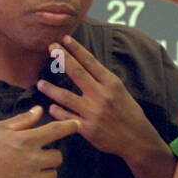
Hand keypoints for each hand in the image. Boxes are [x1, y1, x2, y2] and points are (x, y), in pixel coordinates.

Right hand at [0, 106, 79, 177]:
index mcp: (27, 140)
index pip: (57, 131)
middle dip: (49, 156)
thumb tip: (40, 110)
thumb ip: (23, 121)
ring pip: (52, 175)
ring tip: (23, 172)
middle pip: (58, 157)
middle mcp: (33, 159)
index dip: (70, 126)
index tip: (77, 125)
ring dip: (43, 173)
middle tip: (32, 158)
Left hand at [38, 35, 163, 166]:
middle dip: (62, 58)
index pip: (91, 61)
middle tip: (50, 48)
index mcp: (112, 84)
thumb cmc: (129, 113)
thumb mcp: (121, 92)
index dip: (76, 49)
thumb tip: (85, 66)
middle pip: (77, 73)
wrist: (137, 139)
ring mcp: (93, 112)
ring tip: (40, 83)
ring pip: (66, 96)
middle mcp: (102, 96)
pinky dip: (57, 111)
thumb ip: (103, 81)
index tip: (65, 38)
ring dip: (51, 89)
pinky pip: (66, 117)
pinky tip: (51, 106)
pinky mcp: (87, 129)